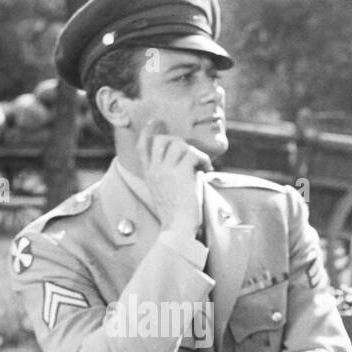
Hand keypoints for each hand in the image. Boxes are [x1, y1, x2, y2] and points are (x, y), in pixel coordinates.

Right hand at [137, 120, 210, 236]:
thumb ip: (169, 178)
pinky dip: (203, 159)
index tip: (156, 122)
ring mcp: (165, 170)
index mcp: (149, 175)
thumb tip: (190, 166)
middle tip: (192, 153)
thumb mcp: (166, 194)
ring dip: (194, 152)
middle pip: (161, 139)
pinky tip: (208, 169)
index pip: (142, 146)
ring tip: (203, 166)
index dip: (149, 131)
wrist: (177, 228)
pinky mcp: (180, 172)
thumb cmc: (177, 217)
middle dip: (178, 141)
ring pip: (178, 144)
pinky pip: (193, 154)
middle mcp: (154, 170)